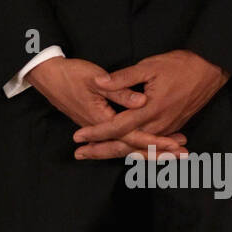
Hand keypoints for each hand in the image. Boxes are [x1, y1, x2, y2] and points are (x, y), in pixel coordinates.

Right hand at [26, 57, 186, 159]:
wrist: (47, 76)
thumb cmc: (71, 74)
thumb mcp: (95, 79)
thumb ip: (120, 90)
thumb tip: (142, 101)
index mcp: (102, 119)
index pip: (133, 135)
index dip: (156, 141)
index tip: (176, 145)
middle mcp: (102, 128)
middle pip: (133, 146)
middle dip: (160, 152)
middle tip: (184, 156)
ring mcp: (100, 127)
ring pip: (128, 145)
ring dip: (152, 150)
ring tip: (175, 153)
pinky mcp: (99, 123)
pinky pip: (122, 139)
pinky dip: (139, 143)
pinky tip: (151, 144)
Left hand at [72, 50, 228, 160]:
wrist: (211, 69)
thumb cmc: (180, 65)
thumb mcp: (149, 66)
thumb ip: (123, 78)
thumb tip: (99, 82)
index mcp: (150, 110)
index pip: (117, 127)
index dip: (96, 133)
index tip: (78, 137)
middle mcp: (159, 124)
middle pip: (126, 145)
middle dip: (101, 150)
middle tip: (79, 154)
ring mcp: (168, 128)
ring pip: (138, 147)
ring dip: (117, 152)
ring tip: (96, 154)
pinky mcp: (175, 126)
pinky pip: (151, 144)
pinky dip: (136, 150)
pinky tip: (126, 152)